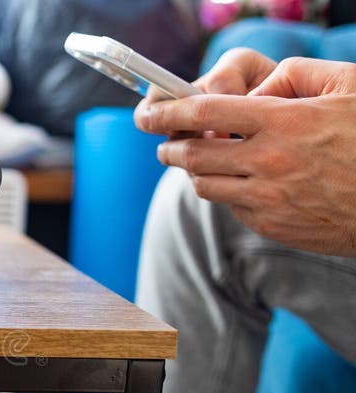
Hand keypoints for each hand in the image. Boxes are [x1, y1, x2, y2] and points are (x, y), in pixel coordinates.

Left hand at [135, 57, 355, 255]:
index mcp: (282, 122)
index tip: (148, 114)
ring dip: (192, 172)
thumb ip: (296, 76)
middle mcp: (268, 162)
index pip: (204, 113)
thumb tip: (254, 92)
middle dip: (169, 147)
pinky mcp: (271, 225)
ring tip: (194, 162)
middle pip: (192, 155)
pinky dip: (226, 193)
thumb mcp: (347, 87)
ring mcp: (267, 199)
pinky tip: (237, 183)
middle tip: (164, 143)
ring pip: (204, 186)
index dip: (167, 112)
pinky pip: (231, 207)